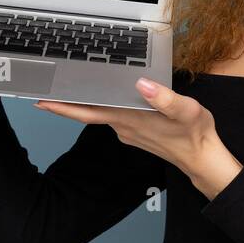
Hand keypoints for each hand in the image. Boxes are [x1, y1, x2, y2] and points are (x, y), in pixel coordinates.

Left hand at [33, 78, 243, 199]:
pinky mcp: (136, 134)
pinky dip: (103, 108)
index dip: (63, 107)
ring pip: (100, 115)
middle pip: (87, 113)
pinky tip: (106, 99)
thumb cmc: (195, 134)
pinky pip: (114, 118)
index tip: (42, 100)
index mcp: (129, 118)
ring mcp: (129, 132)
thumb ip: (163, 97)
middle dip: (63, 105)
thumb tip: (142, 84)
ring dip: (84, 104)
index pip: (88, 112)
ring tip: (71, 88)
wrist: (202, 158)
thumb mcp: (185, 110)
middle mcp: (124, 127)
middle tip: (41, 94)